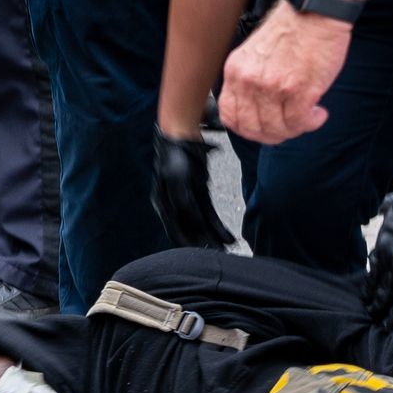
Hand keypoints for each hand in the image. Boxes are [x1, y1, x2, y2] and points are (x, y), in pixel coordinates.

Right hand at [150, 126, 234, 248]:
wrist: (182, 136)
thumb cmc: (175, 157)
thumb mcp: (177, 179)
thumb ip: (183, 200)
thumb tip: (193, 219)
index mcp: (164, 204)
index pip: (176, 231)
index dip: (188, 245)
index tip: (201, 257)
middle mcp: (174, 205)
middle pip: (191, 230)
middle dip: (205, 244)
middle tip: (220, 257)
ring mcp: (188, 199)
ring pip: (202, 225)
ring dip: (214, 238)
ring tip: (228, 250)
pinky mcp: (200, 193)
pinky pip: (210, 214)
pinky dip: (218, 226)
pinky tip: (228, 236)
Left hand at [219, 2, 351, 144]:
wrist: (315, 10)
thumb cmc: (291, 26)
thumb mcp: (255, 52)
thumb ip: (250, 80)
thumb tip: (256, 109)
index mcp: (236, 70)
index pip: (230, 116)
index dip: (247, 129)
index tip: (261, 128)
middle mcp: (250, 81)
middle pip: (253, 128)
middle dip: (273, 134)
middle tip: (288, 127)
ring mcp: (273, 87)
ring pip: (278, 129)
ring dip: (295, 128)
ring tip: (307, 117)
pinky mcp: (298, 91)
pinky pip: (300, 122)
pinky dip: (311, 123)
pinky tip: (318, 113)